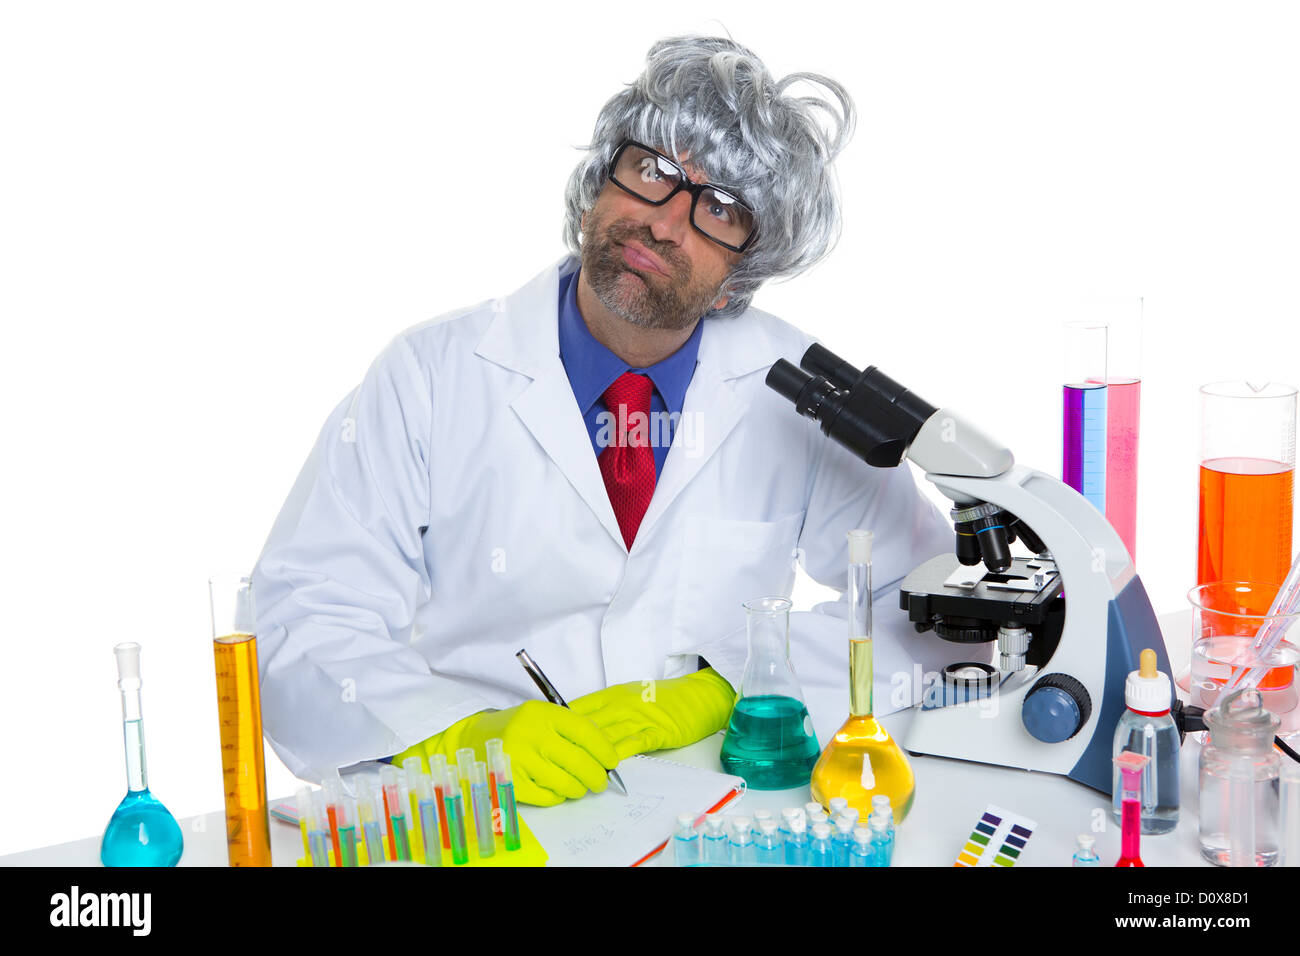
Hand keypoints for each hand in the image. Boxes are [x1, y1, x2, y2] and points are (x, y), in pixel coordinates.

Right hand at [392, 700, 619, 805]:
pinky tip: (557, 790)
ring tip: (579, 786)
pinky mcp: (511, 782)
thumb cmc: (515, 727)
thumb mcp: (541, 715)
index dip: (604, 749)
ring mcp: (520, 759)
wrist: (473, 739)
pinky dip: (558, 796)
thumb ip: (570, 727)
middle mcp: (532, 734)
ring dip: (578, 788)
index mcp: (543, 714)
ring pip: (566, 782)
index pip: (585, 731)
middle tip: (600, 781)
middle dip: (596, 776)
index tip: (612, 760)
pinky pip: (547, 796)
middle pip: (579, 761)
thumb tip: (604, 751)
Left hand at [569, 668, 735, 759]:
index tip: (546, 738)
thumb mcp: (630, 694)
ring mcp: (639, 718)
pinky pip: (632, 744)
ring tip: (575, 770)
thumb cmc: (664, 697)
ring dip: (591, 755)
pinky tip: (607, 767)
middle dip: (570, 744)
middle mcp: (622, 704)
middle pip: (588, 725)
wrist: (698, 696)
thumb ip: (606, 707)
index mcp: (613, 694)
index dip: (560, 724)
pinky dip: (618, 756)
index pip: (579, 708)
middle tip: (553, 760)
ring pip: (607, 737)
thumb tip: (579, 722)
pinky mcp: (656, 732)